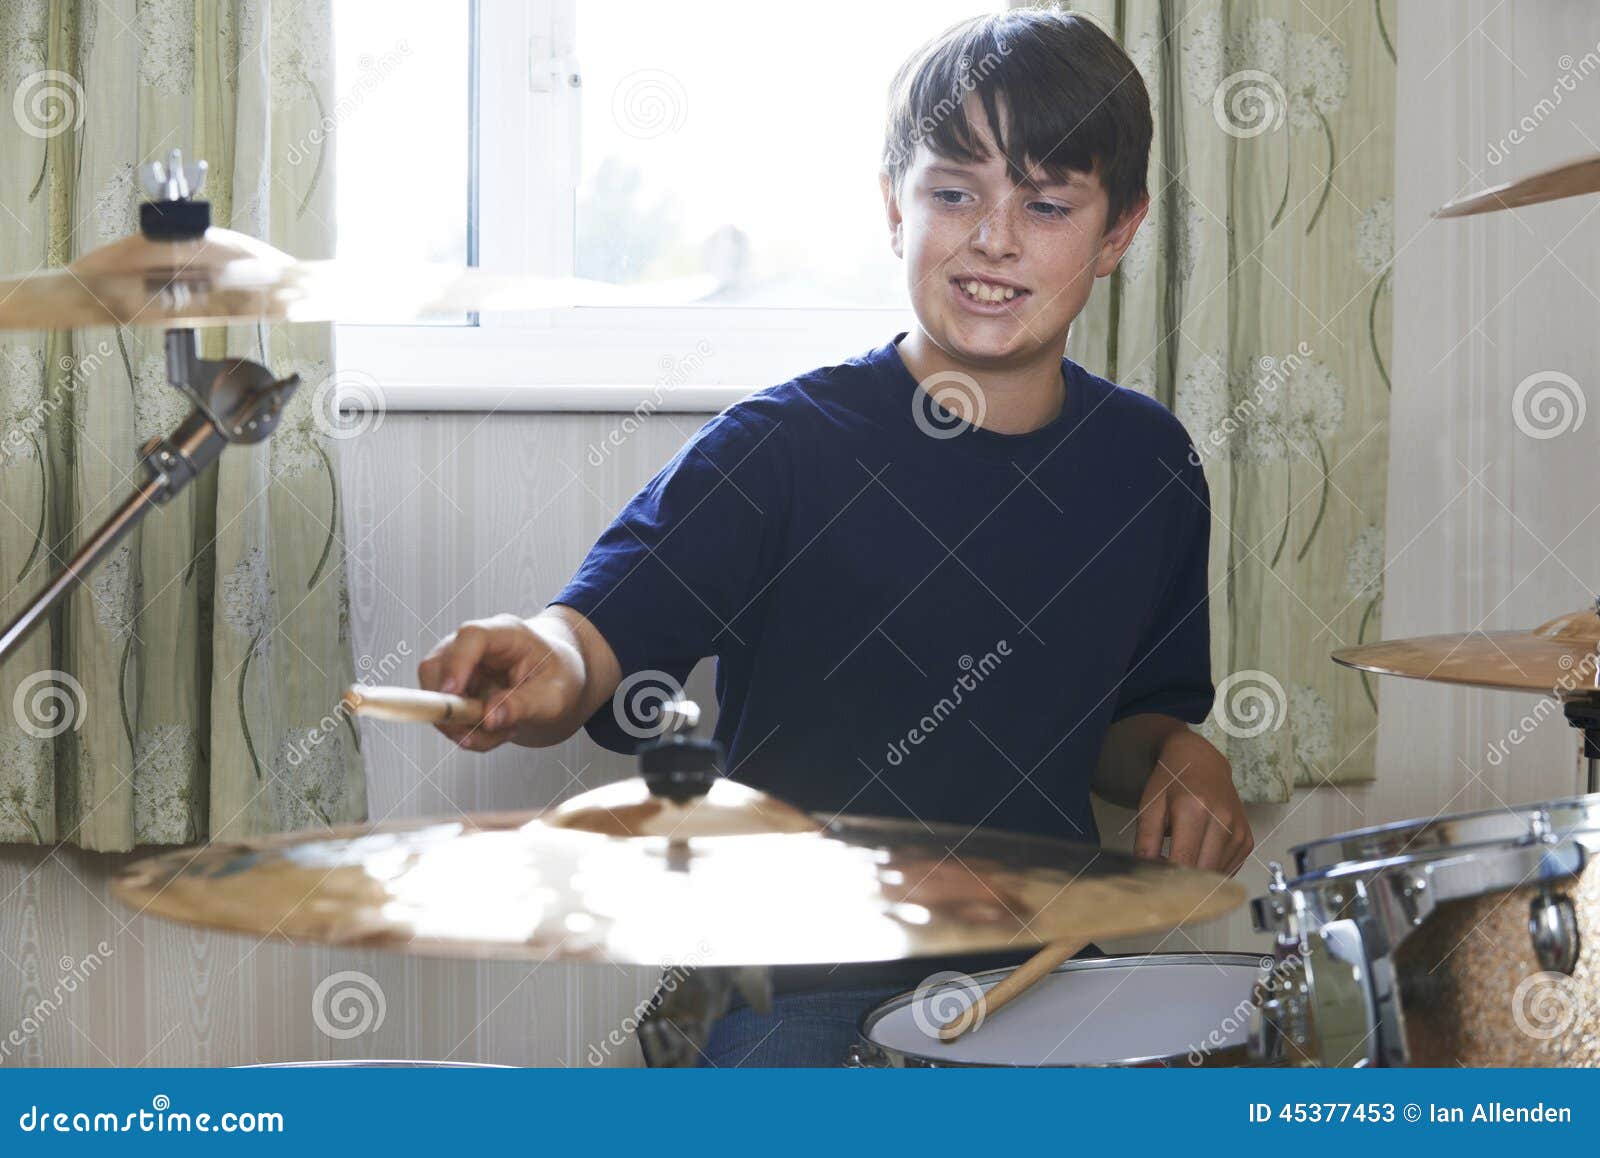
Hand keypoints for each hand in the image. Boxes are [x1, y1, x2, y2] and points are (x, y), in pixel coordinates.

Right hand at [416, 612, 585, 751]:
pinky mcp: (454, 686)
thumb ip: (523, 704)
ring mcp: (460, 664)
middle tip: (481, 735)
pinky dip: (468, 731)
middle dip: (452, 709)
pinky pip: (447, 714)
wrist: (556, 678)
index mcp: (507, 633)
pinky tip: (497, 730)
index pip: (472, 636)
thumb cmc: (558, 677)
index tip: (452, 694)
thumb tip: (488, 719)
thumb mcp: (554, 696)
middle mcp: (475, 645)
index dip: (456, 663)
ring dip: (464, 727)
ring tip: (504, 731)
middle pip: (438, 665)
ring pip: (436, 696)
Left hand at [1132, 729, 1252, 875]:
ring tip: (1182, 858)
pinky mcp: (1247, 840)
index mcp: (1195, 810)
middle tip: (1167, 872)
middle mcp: (1223, 821)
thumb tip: (1145, 873)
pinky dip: (1212, 870)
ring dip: (1198, 877)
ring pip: (1217, 875)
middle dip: (1183, 880)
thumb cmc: (1173, 782)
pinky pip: (1229, 870)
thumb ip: (1146, 841)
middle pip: (1203, 872)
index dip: (1168, 878)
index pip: (1184, 861)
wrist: (1202, 762)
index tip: (1156, 880)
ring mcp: (1239, 831)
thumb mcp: (1150, 806)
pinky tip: (1199, 854)